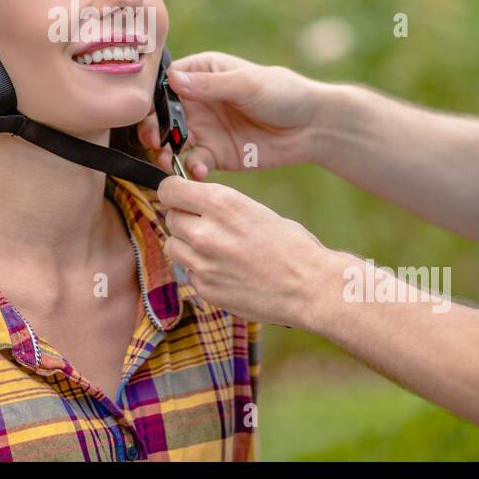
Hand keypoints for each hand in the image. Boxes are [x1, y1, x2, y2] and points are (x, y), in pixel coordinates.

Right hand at [138, 51, 323, 178]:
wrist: (312, 127)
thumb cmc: (283, 93)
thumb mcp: (247, 84)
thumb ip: (211, 86)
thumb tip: (173, 80)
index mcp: (203, 72)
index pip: (166, 81)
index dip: (151, 95)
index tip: (143, 110)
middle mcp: (198, 100)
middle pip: (162, 114)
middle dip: (152, 127)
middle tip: (152, 139)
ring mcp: (205, 129)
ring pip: (171, 141)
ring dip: (164, 151)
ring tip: (165, 159)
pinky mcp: (216, 154)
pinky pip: (194, 162)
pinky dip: (192, 167)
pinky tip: (199, 170)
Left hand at [156, 175, 329, 328]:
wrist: (309, 288)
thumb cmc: (291, 246)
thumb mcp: (254, 210)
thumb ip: (218, 207)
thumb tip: (193, 205)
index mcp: (221, 203)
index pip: (169, 190)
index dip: (173, 193)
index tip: (178, 197)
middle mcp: (205, 231)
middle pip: (170, 218)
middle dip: (185, 219)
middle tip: (207, 227)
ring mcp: (202, 263)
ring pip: (173, 246)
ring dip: (187, 246)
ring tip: (215, 250)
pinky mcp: (204, 288)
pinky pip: (188, 272)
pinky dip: (200, 271)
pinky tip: (226, 272)